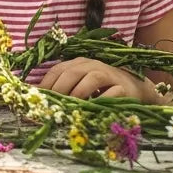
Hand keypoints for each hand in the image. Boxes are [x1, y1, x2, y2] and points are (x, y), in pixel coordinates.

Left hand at [39, 57, 155, 100]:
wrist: (135, 89)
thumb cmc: (102, 89)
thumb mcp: (80, 85)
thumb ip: (63, 89)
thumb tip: (40, 100)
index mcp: (78, 63)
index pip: (57, 69)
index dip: (46, 84)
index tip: (37, 99)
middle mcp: (93, 65)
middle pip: (72, 73)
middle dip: (60, 90)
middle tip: (53, 106)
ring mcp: (109, 74)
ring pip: (92, 78)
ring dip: (79, 93)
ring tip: (71, 108)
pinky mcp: (124, 88)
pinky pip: (112, 92)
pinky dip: (102, 100)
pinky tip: (93, 109)